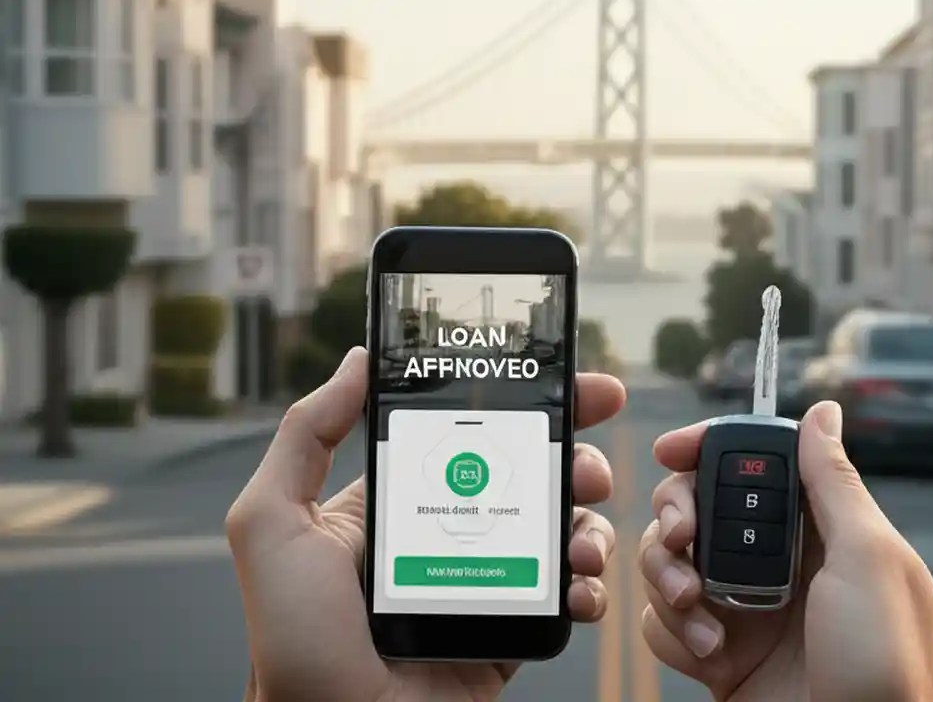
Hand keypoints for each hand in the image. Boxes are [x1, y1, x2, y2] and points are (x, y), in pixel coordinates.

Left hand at [226, 347, 626, 701]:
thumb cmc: (295, 641)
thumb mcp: (272, 523)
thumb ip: (305, 436)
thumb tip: (357, 361)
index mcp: (401, 501)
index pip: (472, 435)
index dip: (528, 404)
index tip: (575, 385)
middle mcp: (450, 533)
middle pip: (532, 476)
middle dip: (576, 459)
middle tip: (590, 468)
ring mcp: (488, 580)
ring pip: (562, 530)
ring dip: (591, 525)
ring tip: (585, 543)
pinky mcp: (514, 630)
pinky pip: (568, 596)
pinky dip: (589, 587)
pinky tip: (581, 590)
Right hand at [638, 401, 932, 700]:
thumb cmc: (888, 666)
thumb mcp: (869, 559)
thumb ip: (834, 483)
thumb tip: (822, 414)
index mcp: (818, 529)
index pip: (753, 466)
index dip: (708, 448)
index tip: (672, 448)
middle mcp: (776, 563)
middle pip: (696, 508)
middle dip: (675, 519)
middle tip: (681, 539)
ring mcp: (742, 608)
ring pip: (669, 563)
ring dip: (670, 583)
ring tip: (699, 615)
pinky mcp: (717, 654)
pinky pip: (663, 623)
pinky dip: (673, 634)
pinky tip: (709, 654)